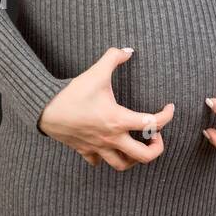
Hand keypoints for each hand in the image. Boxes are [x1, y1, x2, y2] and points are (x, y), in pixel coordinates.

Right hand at [38, 47, 174, 170]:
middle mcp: (112, 138)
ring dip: (134, 158)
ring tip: (136, 146)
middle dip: (157, 149)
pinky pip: (99, 162)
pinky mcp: (85, 150)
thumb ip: (114, 58)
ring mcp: (98, 147)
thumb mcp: (96, 72)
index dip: (167, 116)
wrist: (46, 109)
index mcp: (119, 120)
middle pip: (144, 156)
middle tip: (156, 136)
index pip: (153, 124)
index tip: (169, 108)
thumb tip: (128, 50)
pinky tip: (108, 146)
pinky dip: (106, 157)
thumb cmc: (73, 93)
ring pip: (122, 165)